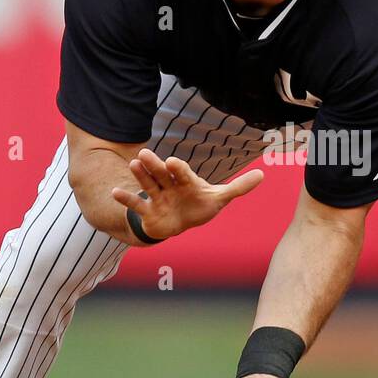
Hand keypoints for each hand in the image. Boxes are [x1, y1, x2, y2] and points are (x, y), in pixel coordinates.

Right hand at [111, 148, 263, 241]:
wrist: (181, 222)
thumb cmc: (200, 206)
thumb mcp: (221, 198)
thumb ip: (239, 187)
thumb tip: (262, 175)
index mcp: (187, 181)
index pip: (182, 173)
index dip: (179, 169)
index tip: (173, 163)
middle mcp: (171, 186)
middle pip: (162, 174)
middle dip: (155, 166)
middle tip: (145, 154)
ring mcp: (159, 197)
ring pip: (149, 185)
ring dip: (141, 176)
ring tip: (133, 164)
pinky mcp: (149, 212)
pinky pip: (137, 205)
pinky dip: (126, 200)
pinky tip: (115, 193)